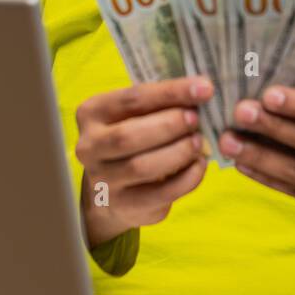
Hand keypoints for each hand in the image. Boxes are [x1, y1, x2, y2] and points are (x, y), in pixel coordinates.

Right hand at [75, 76, 212, 248]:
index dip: (171, 92)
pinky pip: (159, 194)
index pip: (132, 98)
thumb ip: (160, 104)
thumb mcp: (135, 116)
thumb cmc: (131, 142)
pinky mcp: (122, 206)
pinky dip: (186, 178)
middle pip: (129, 135)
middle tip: (197, 119)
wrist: (111, 193)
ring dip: (179, 152)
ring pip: (142, 166)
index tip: (205, 88)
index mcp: (91, 113)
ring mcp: (102, 180)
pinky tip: (199, 165)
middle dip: (170, 125)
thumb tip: (201, 91)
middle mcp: (89, 146)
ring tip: (199, 142)